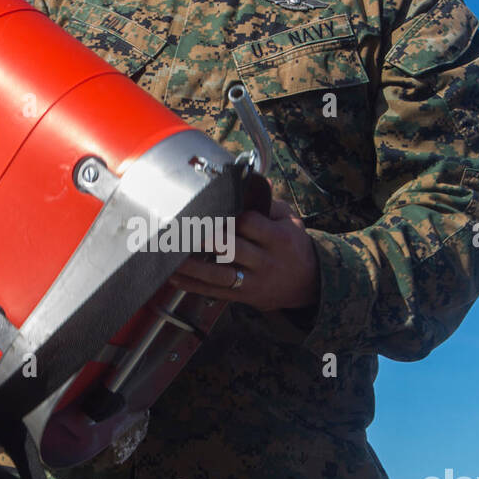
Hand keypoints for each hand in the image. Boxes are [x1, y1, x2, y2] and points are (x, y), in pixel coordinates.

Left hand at [168, 195, 318, 311]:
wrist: (307, 283)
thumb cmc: (291, 245)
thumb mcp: (290, 221)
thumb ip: (269, 203)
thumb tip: (254, 181)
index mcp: (278, 238)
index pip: (249, 224)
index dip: (229, 216)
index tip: (210, 208)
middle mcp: (265, 261)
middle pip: (231, 249)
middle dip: (204, 239)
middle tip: (180, 230)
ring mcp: (252, 281)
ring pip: (218, 275)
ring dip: (192, 266)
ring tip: (170, 254)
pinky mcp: (242, 296)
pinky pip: (213, 292)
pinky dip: (191, 285)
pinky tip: (173, 276)